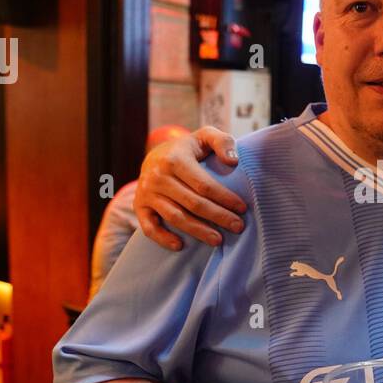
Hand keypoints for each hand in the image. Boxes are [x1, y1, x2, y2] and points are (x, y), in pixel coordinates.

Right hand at [134, 127, 247, 250]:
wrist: (155, 156)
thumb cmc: (188, 149)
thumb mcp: (205, 136)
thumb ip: (223, 141)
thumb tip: (233, 161)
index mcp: (175, 159)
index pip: (204, 185)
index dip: (225, 198)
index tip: (242, 208)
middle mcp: (158, 176)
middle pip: (193, 203)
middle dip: (218, 217)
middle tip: (238, 227)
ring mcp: (147, 193)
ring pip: (175, 216)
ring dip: (198, 231)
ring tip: (218, 240)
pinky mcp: (139, 206)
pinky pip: (149, 227)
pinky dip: (163, 238)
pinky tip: (180, 246)